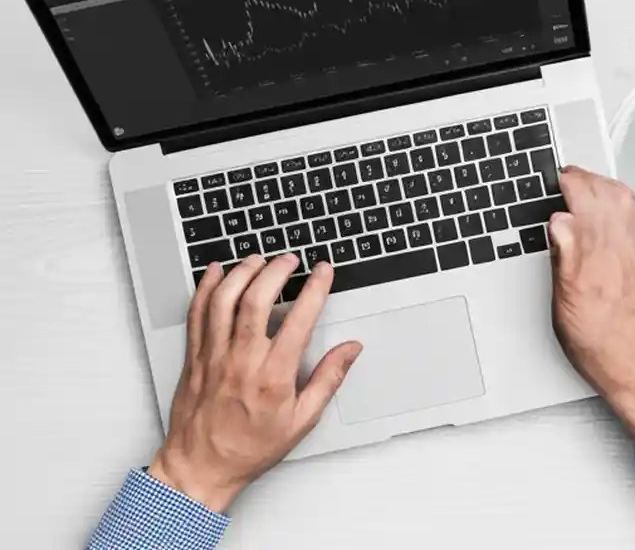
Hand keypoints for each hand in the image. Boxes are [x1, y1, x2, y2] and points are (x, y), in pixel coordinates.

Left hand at [148, 255, 362, 511]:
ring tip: (258, 259)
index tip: (323, 271)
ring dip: (242, 272)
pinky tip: (216, 272)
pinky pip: (197, 313)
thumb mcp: (302, 420)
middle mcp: (241, 360)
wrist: (201, 466)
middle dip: (276, 270)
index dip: (315, 289)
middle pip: (255, 299)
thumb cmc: (250, 447)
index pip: (299, 319)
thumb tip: (349, 350)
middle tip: (290, 259)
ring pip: (223, 300)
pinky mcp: (195, 357)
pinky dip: (205, 287)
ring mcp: (214, 355)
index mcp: (273, 375)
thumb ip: (328, 379)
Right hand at [548, 167, 634, 450]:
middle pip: (610, 191)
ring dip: (603, 187)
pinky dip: (614, 207)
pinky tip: (601, 217)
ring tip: (581, 188)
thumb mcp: (565, 305)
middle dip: (585, 177)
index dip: (565, 181)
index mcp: (599, 253)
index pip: (585, 197)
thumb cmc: (603, 347)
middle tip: (563, 177)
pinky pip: (631, 220)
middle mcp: (624, 248)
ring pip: (625, 203)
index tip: (551, 178)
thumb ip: (563, 257)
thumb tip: (557, 221)